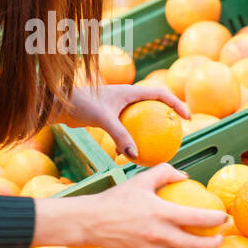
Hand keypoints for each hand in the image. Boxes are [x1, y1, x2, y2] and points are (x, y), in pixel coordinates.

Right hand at [36, 163, 223, 247]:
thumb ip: (165, 172)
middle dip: (216, 243)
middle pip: (199, 245)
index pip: (199, 219)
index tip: (225, 217)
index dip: (217, 219)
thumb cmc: (116, 199)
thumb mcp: (141, 179)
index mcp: (162, 214)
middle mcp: (161, 236)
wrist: (91, 222)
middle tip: (222, 235)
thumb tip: (185, 176)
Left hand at [63, 82, 189, 158]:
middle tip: (175, 135)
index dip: (177, 104)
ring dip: (146, 133)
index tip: (187, 118)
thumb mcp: (104, 120)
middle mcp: (127, 97)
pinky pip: (126, 129)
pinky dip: (129, 140)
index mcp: (130, 91)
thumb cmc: (81, 105)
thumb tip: (135, 156)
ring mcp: (119, 107)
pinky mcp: (110, 117)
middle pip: (154, 107)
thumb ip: (120, 136)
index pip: (161, 94)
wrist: (60, 105)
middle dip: (165, 119)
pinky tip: (125, 156)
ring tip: (153, 149)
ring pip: (140, 121)